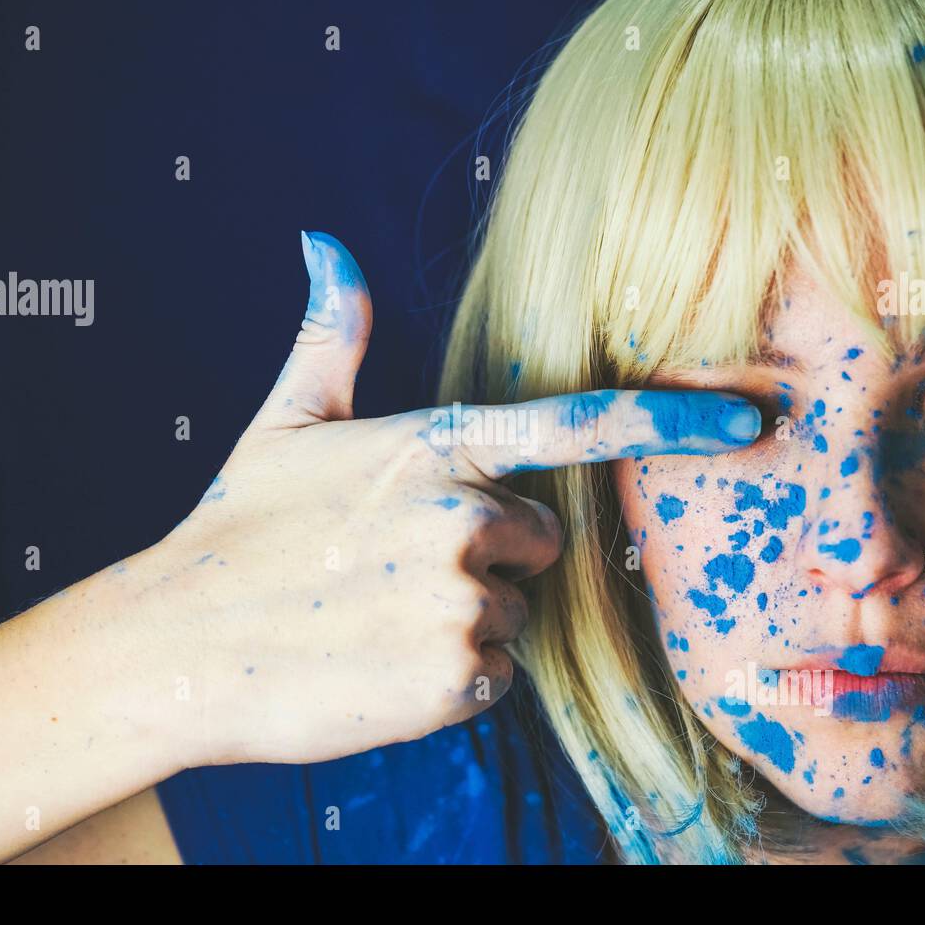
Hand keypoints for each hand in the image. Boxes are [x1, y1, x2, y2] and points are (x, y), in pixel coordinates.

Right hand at [146, 231, 761, 766]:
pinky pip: (492, 679)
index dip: (672, 422)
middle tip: (394, 572)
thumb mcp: (283, 421)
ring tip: (373, 622)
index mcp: (436, 447)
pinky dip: (448, 681)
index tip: (749, 421)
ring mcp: (461, 601)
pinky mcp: (453, 680)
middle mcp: (463, 517)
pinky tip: (378, 667)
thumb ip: (333, 336)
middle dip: (489, 558)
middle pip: (541, 544)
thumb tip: (326, 242)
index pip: (579, 424)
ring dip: (461, 624)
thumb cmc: (231, 530)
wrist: (174, 647)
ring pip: (514, 616)